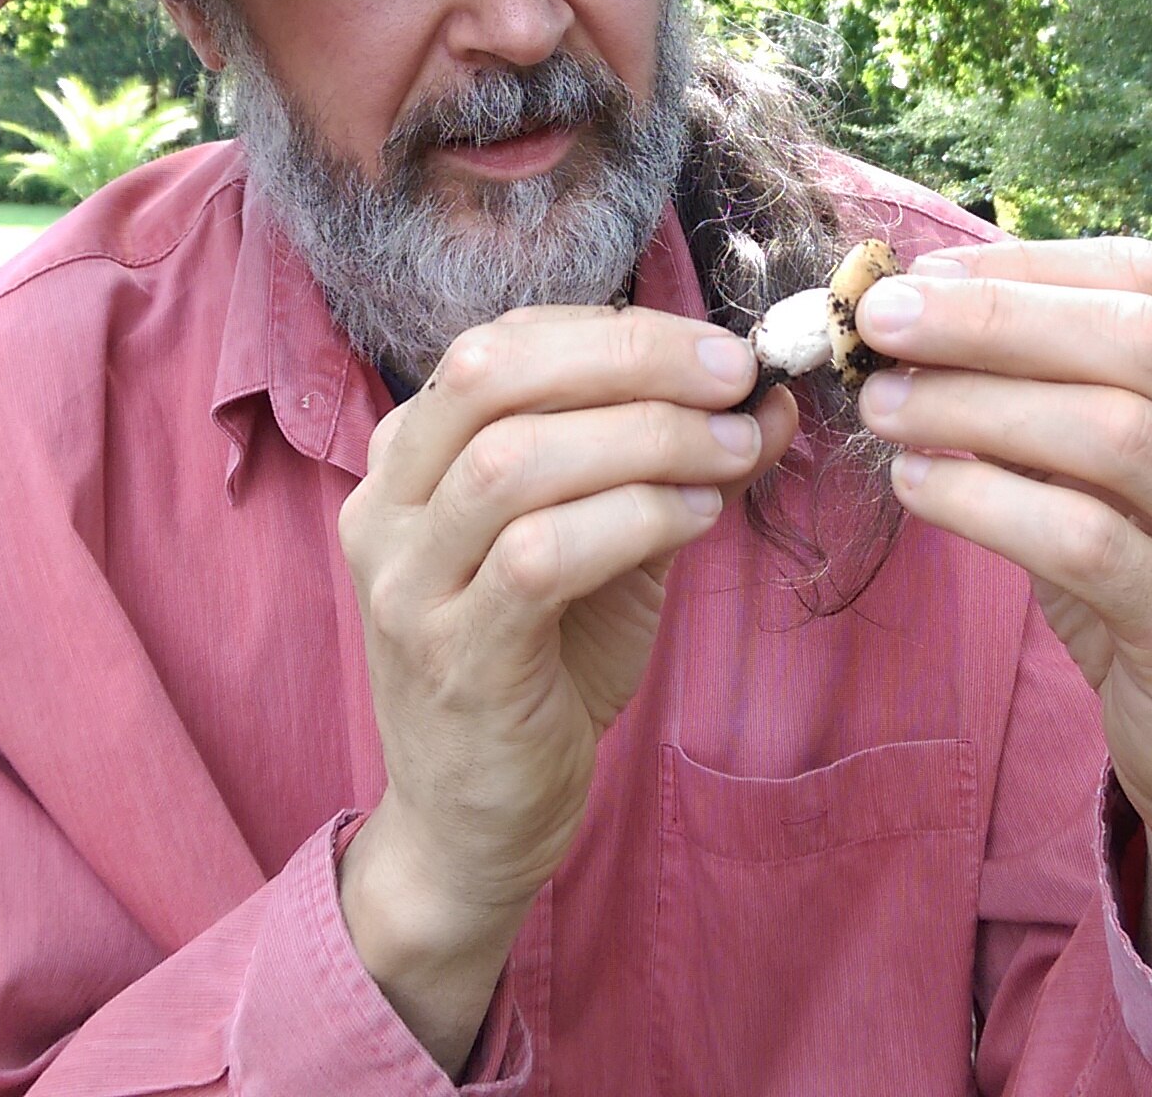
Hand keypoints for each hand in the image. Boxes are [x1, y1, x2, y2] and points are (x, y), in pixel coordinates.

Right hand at [337, 304, 793, 939]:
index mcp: (411, 453)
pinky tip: (697, 517)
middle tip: (732, 375)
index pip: (504, 342)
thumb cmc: (544, 664)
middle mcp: (385, 503)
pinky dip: (633, 518)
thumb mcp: (611, 540)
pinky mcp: (450, 657)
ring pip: (514, 460)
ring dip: (646, 439)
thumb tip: (766, 395)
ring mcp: (406, 581)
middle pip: (494, 375)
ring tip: (730, 452)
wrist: (473, 822)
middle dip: (629, 359)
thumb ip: (673, 462)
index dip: (617, 330)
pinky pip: (539, 556)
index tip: (717, 347)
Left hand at [855, 238, 1151, 1032]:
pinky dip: (985, 500)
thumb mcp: (1113, 473)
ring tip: (882, 404)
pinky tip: (916, 484)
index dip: (1029, 265)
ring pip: (1114, 434)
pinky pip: (1085, 542)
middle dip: (994, 318)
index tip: (924, 272)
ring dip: (975, 405)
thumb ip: (1047, 391)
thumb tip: (917, 304)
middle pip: (1139, 342)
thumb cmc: (1149, 581)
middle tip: (881, 319)